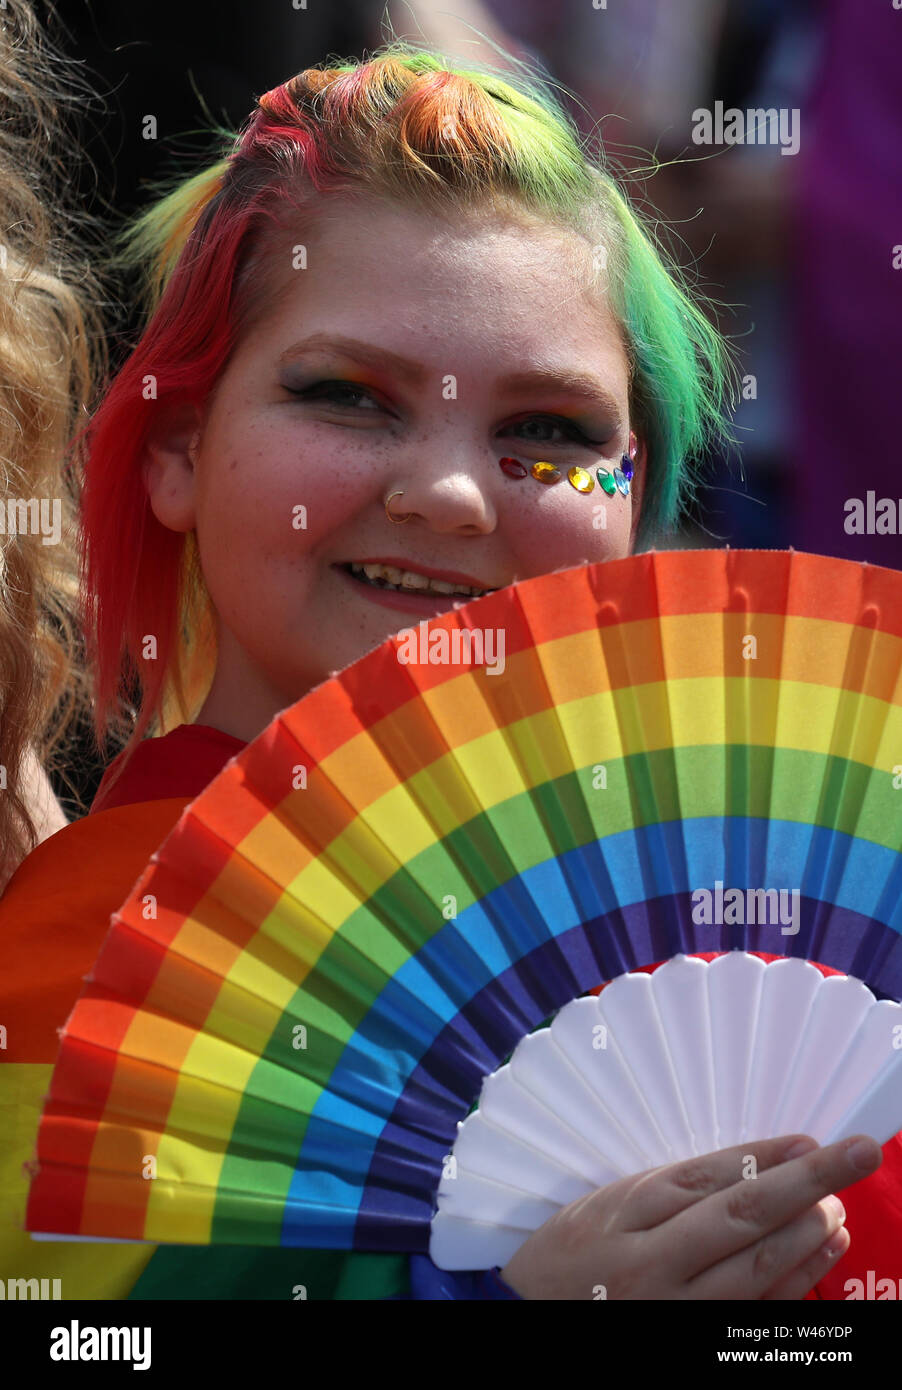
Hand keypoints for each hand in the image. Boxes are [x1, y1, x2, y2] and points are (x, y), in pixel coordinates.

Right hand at [500, 1133, 881, 1299]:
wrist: (527, 1319)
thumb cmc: (566, 1256)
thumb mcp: (601, 1206)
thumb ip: (664, 1190)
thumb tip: (747, 1166)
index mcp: (623, 1215)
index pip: (706, 1179)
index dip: (764, 1157)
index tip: (809, 1140)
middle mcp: (649, 1262)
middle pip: (741, 1216)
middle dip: (807, 1181)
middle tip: (857, 1152)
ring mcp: (672, 1308)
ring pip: (755, 1267)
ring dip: (808, 1232)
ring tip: (841, 1203)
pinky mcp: (689, 1340)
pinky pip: (754, 1311)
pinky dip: (795, 1278)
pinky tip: (822, 1250)